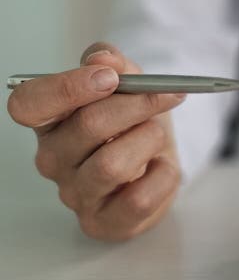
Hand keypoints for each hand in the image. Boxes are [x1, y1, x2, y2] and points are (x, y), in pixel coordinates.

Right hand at [6, 43, 183, 240]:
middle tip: (169, 94)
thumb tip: (103, 58)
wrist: (158, 162)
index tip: (110, 76)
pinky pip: (139, 198)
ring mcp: (75, 194)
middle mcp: (53, 159)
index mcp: (49, 120)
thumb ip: (114, 63)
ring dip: (151, 140)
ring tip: (157, 135)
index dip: (67, 88)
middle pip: (88, 126)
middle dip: (139, 103)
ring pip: (114, 164)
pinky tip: (161, 167)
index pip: (28, 104)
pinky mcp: (104, 222)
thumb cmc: (135, 122)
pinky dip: (164, 175)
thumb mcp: (129, 83)